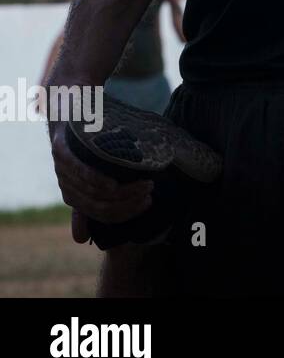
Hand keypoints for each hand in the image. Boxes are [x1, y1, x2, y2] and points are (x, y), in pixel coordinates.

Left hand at [48, 120, 152, 242]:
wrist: (69, 116)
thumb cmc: (86, 147)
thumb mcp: (89, 176)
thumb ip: (87, 204)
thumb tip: (80, 240)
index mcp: (74, 197)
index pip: (101, 214)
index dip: (125, 213)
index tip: (148, 203)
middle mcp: (67, 186)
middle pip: (99, 204)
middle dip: (128, 203)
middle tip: (150, 192)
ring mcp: (62, 169)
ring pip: (93, 191)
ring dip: (121, 192)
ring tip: (145, 182)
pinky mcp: (60, 151)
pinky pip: (78, 170)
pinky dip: (95, 180)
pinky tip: (112, 183)